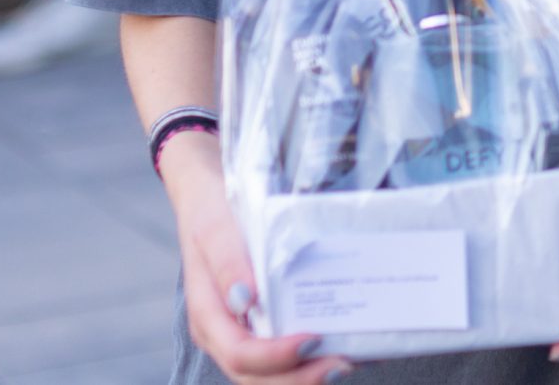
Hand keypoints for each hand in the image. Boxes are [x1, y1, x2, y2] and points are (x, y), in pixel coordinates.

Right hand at [159, 135, 352, 382]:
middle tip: (343, 363)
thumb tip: (246, 300)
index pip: (239, 354)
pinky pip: (284, 351)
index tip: (312, 339)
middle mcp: (224, 332)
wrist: (208, 192)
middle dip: (300, 378)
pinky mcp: (264, 321)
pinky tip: (346, 343)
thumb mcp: (215, 227)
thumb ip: (228, 260)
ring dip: (307, 374)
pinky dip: (312, 357)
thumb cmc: (212, 210)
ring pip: (272, 374)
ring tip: (349, 359)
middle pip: (258, 377)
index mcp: (209, 315)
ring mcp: (243, 330)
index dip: (275, 357)